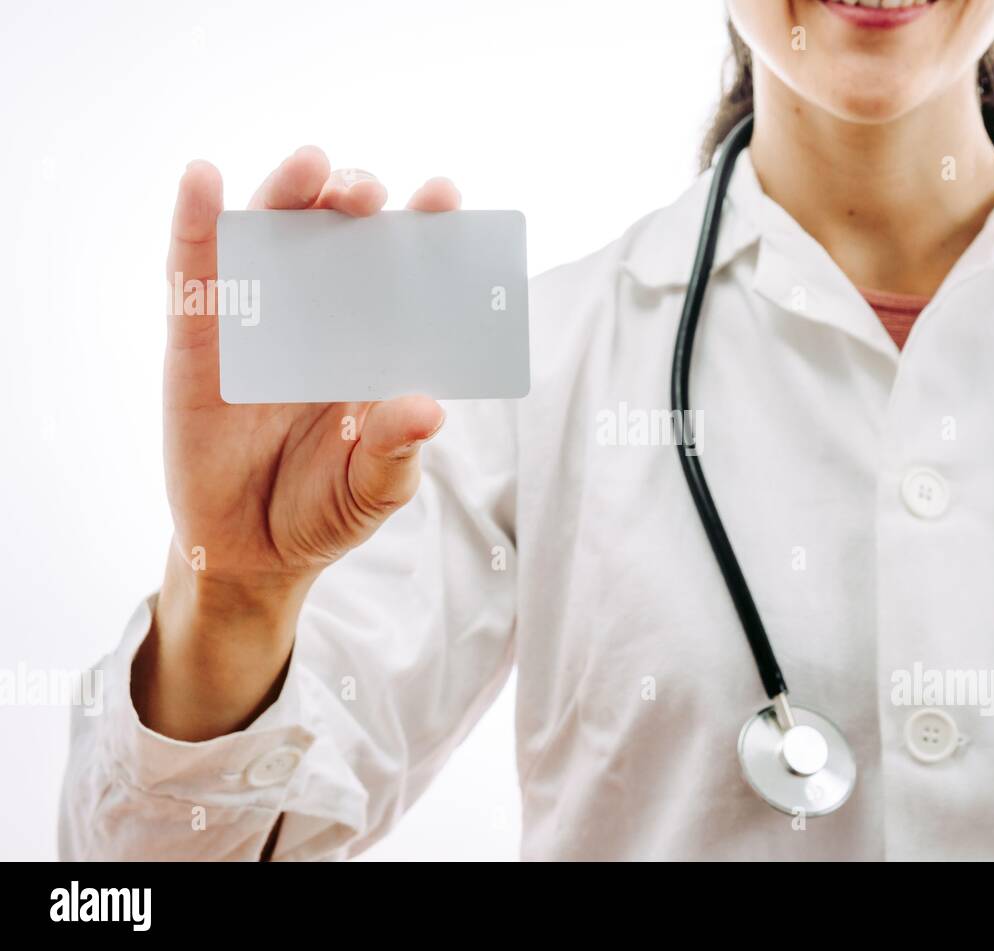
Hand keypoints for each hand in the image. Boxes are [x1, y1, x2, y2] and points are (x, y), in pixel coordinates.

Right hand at [137, 147, 462, 739]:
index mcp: (375, 342)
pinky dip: (198, 222)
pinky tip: (204, 178)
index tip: (446, 195)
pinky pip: (196, 274)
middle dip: (358, 201)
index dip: (424, 230)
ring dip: (289, 193)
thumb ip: (398, 449)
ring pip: (272, 237)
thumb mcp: (375, 488)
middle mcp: (322, 317)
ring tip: (311, 165)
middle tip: (374, 194)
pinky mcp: (199, 341)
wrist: (253, 551)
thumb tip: (428, 408)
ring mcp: (259, 321)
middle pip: (339, 236)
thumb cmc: (326, 507)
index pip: (404, 272)